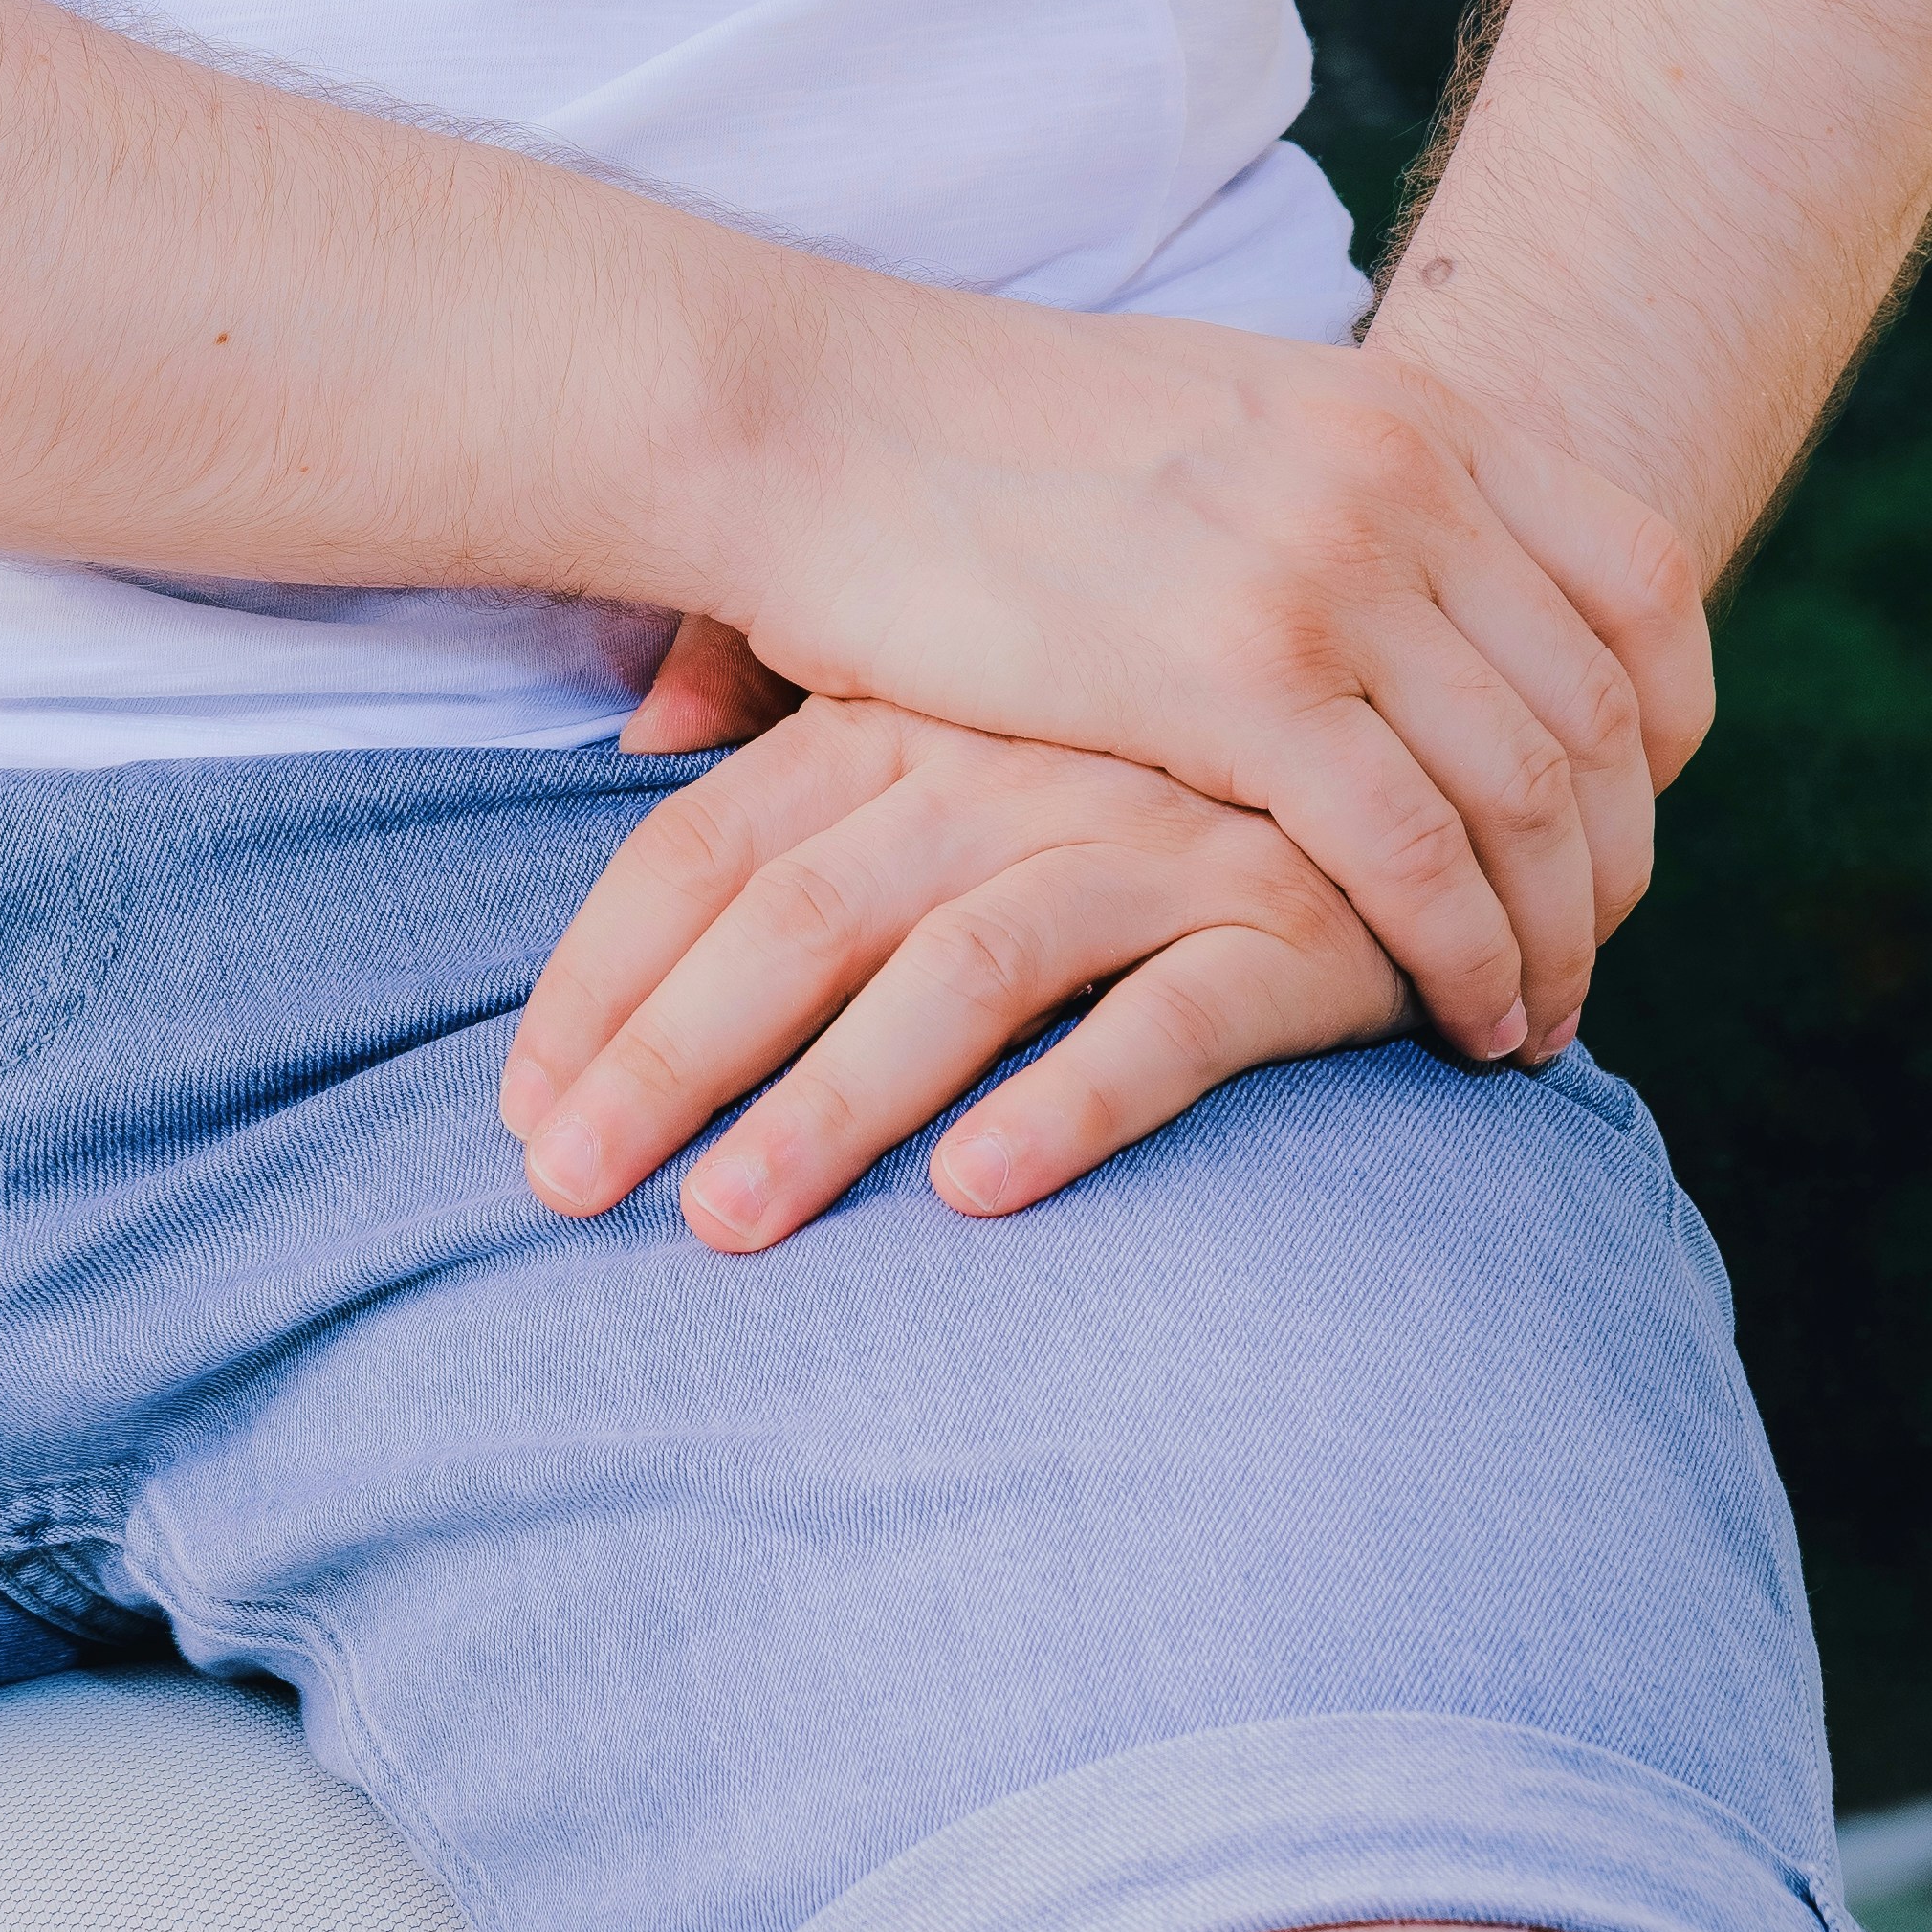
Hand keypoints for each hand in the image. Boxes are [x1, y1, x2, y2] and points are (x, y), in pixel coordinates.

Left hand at [503, 695, 1406, 1240]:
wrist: (1407, 717)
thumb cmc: (1126, 753)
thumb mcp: (958, 708)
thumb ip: (792, 707)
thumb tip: (637, 729)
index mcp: (909, 715)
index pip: (710, 845)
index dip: (605, 981)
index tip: (525, 1114)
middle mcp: (1016, 764)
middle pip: (803, 912)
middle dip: (670, 1061)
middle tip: (567, 1195)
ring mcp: (1157, 837)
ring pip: (962, 964)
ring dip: (833, 1101)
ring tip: (728, 1224)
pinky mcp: (1296, 922)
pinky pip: (1172, 1014)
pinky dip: (1070, 1096)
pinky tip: (977, 1188)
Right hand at [713, 284, 1701, 1075]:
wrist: (812, 416)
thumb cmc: (975, 439)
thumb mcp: (1215, 417)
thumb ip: (1331, 491)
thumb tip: (1406, 591)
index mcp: (1405, 407)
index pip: (1642, 582)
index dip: (1665, 728)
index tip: (1624, 819)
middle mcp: (1399, 476)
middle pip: (1603, 711)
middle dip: (1616, 863)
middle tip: (1584, 959)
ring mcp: (1326, 571)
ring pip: (1530, 798)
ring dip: (1559, 936)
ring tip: (1526, 1023)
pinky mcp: (1236, 679)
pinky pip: (1416, 854)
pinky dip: (1464, 955)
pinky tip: (1454, 1020)